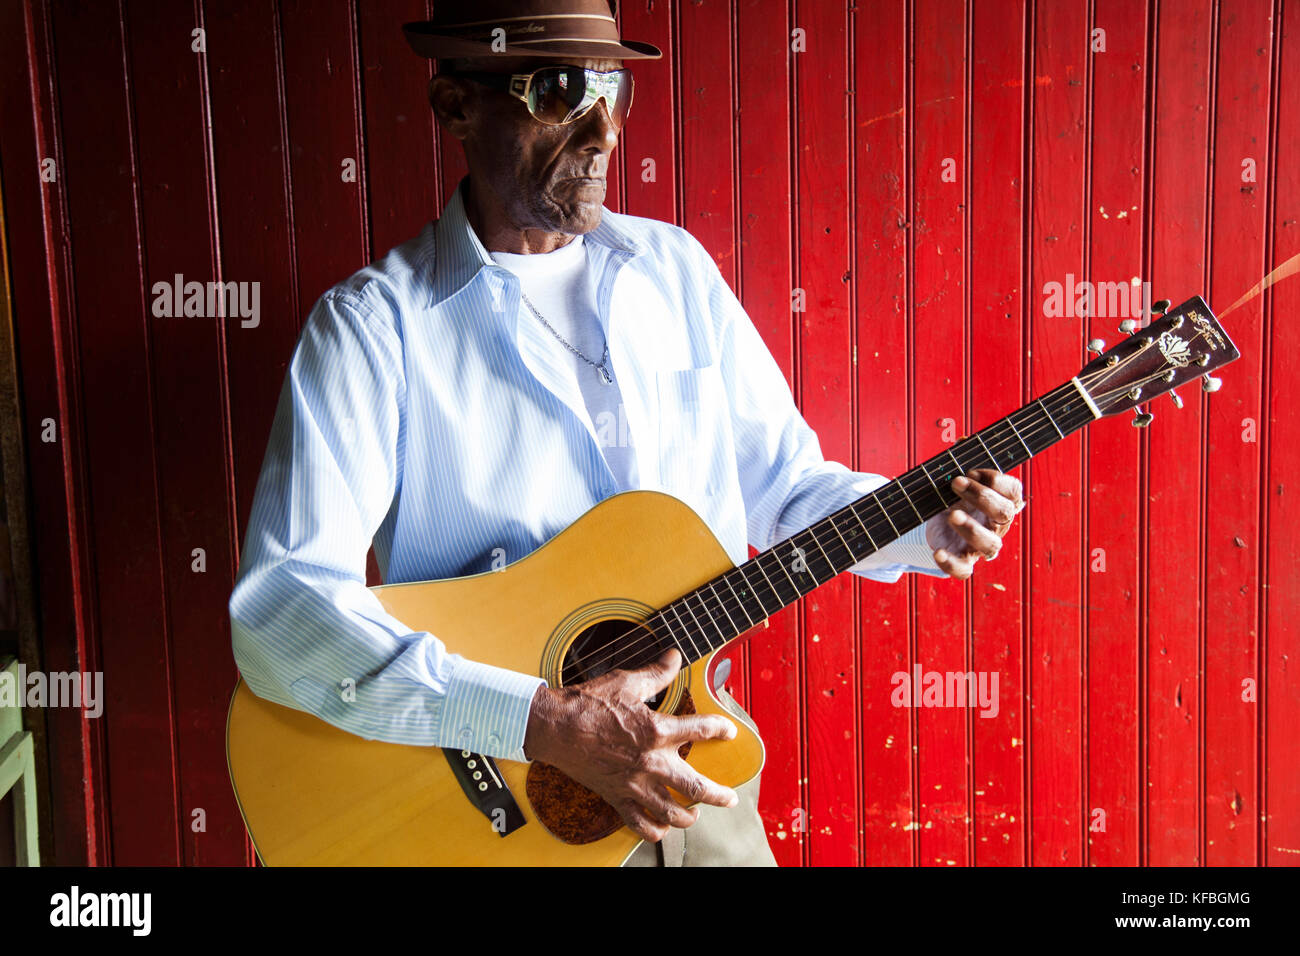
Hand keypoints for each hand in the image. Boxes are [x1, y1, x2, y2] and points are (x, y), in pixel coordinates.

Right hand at [522, 648, 739, 842]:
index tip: (729, 731)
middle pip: (695, 786)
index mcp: (656, 731)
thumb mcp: (626, 681)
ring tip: (697, 814)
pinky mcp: (616, 797)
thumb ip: (656, 673)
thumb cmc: (587, 704)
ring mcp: (633, 784)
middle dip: (719, 795)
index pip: (701, 731)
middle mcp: (649, 762)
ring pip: (671, 812)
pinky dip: (654, 830)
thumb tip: (674, 657)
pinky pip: (639, 824)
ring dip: (689, 816)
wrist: (554, 727)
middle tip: (730, 798)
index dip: (720, 729)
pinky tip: (661, 826)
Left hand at [925, 468, 1024, 579]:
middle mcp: (997, 525)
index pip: (1013, 492)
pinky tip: (938, 552)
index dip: (997, 481)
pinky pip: (964, 570)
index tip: (972, 472)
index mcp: (1002, 502)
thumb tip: (962, 455)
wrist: (939, 522)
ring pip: (990, 545)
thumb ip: (964, 470)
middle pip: (1004, 513)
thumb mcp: (961, 482)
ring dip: (973, 529)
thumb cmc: (956, 497)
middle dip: (982, 496)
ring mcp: (981, 545)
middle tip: (956, 482)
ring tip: (952, 515)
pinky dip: (951, 564)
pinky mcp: (963, 560)